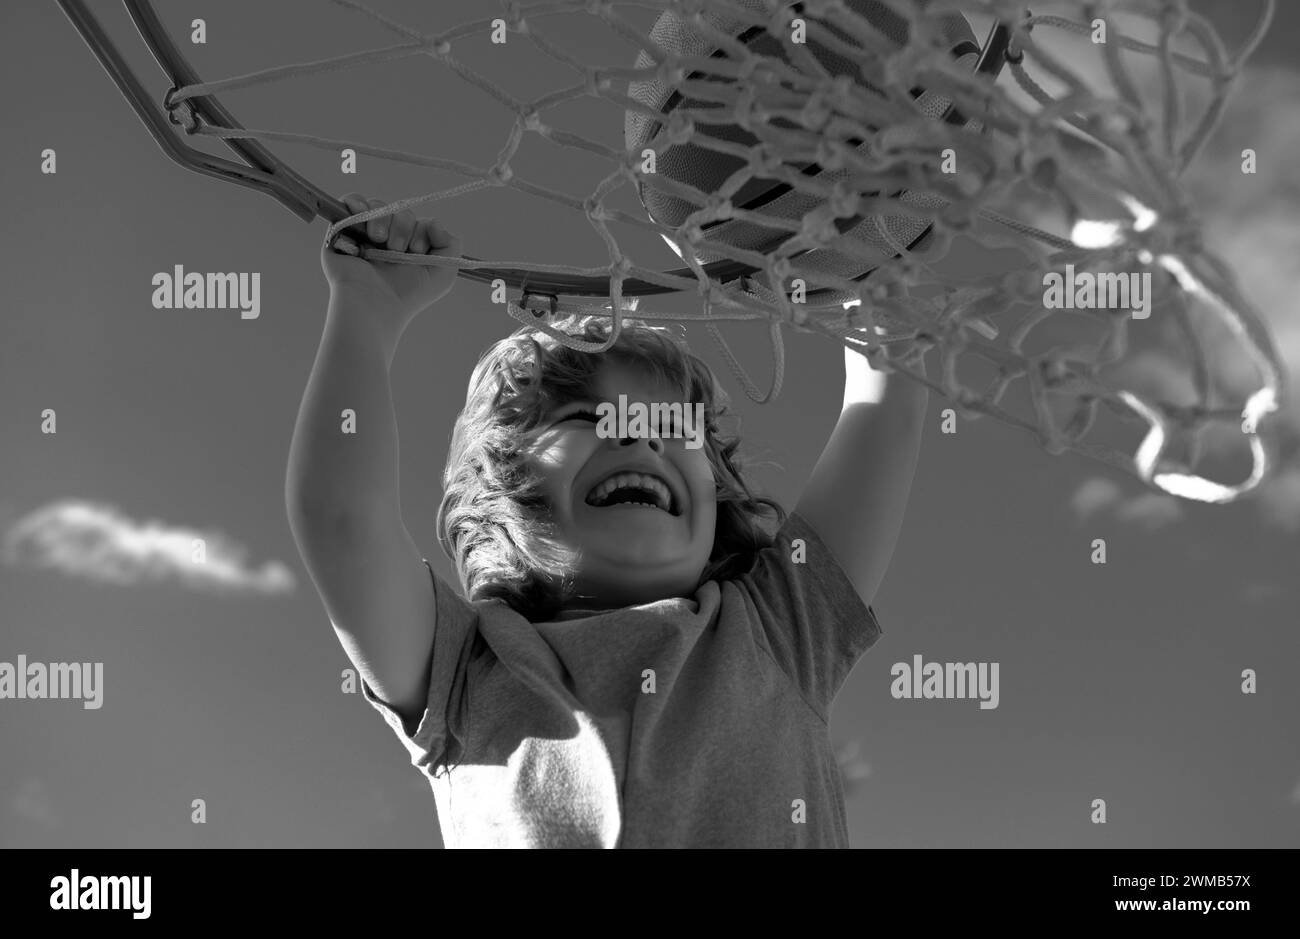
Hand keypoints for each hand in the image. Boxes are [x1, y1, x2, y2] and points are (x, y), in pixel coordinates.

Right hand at [321, 194, 462, 324]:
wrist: (375, 304)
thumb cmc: (408, 295)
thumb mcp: (443, 273)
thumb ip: (450, 244)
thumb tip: (434, 222)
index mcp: (407, 247)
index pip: (417, 220)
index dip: (421, 229)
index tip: (418, 250)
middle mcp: (384, 239)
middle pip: (398, 210)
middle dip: (403, 226)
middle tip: (397, 250)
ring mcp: (362, 234)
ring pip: (376, 205)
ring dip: (382, 220)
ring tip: (379, 241)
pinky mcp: (340, 231)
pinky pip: (349, 201)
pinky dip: (357, 203)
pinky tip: (364, 221)